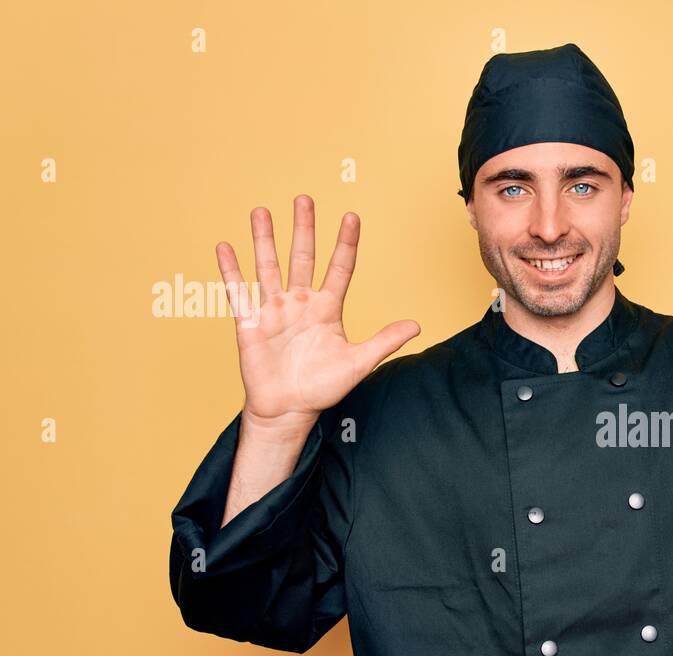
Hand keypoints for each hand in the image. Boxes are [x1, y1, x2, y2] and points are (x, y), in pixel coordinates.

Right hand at [216, 195, 420, 431]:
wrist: (289, 409)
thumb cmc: (322, 388)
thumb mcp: (358, 363)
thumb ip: (384, 341)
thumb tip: (416, 325)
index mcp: (327, 309)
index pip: (339, 268)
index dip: (345, 243)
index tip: (351, 216)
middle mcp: (300, 302)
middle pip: (302, 257)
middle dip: (303, 228)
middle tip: (304, 198)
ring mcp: (274, 310)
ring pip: (268, 266)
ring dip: (264, 239)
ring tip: (261, 211)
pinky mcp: (251, 322)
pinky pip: (238, 291)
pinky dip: (231, 269)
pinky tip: (225, 246)